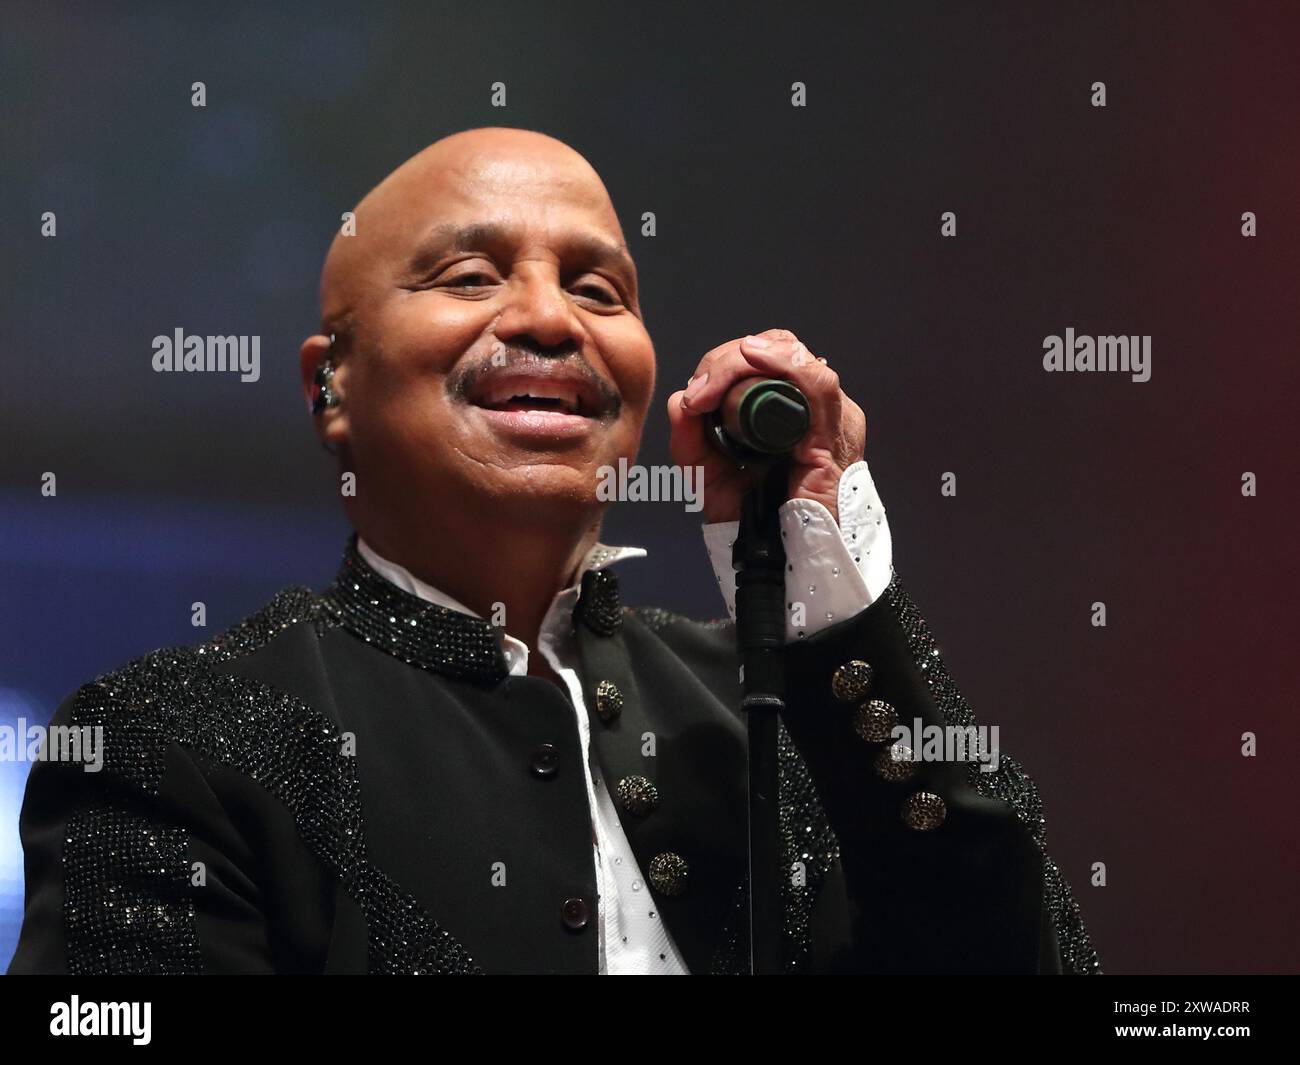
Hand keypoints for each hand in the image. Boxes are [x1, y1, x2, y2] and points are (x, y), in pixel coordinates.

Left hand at [666, 328, 866, 523]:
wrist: (781, 561)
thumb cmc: (753, 519)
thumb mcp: (707, 473)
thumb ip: (690, 439)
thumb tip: (681, 400)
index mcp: (788, 411)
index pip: (763, 361)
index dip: (724, 365)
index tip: (695, 394)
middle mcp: (812, 409)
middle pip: (777, 348)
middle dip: (729, 359)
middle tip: (699, 390)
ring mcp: (829, 418)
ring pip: (792, 356)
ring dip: (744, 362)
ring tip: (711, 385)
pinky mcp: (835, 436)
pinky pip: (818, 384)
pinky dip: (783, 364)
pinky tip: (755, 357)